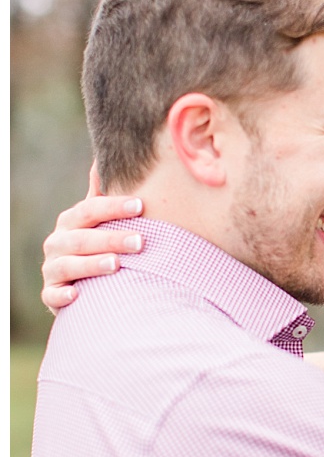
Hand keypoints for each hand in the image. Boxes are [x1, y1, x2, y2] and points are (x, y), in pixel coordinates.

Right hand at [42, 174, 143, 311]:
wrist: (83, 285)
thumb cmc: (99, 245)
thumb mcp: (99, 221)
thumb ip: (102, 196)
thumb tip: (102, 160)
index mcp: (72, 222)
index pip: (90, 210)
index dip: (114, 207)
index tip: (140, 205)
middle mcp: (58, 243)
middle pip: (82, 238)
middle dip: (111, 239)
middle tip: (140, 241)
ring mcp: (53, 269)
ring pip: (68, 266)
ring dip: (91, 264)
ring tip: (116, 264)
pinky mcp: (51, 294)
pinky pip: (52, 295)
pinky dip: (62, 296)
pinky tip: (77, 295)